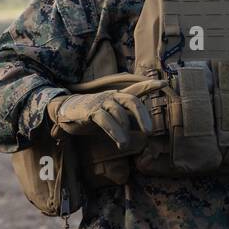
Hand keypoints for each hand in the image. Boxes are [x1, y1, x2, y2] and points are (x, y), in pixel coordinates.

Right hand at [47, 79, 164, 147]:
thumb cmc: (92, 115)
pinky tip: (121, 142)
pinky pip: (105, 120)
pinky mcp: (91, 111)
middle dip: (142, 116)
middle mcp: (112, 97)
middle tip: (149, 132)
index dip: (150, 86)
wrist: (65, 111)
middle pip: (132, 101)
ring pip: (119, 113)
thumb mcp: (112, 117)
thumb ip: (127, 123)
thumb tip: (144, 137)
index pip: (137, 89)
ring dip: (125, 130)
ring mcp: (101, 102)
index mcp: (118, 97)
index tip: (164, 84)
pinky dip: (115, 132)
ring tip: (126, 145)